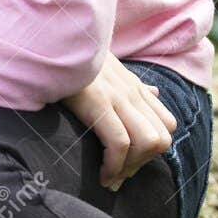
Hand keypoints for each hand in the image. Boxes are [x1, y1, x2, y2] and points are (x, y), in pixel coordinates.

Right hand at [63, 56, 178, 191]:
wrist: (50, 40)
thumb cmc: (72, 57)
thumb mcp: (109, 66)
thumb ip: (132, 84)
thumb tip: (155, 94)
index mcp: (134, 86)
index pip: (167, 126)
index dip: (151, 151)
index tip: (126, 163)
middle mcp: (131, 92)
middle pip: (161, 139)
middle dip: (141, 164)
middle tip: (117, 176)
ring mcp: (117, 96)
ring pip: (148, 143)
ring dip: (130, 168)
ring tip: (109, 178)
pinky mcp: (97, 102)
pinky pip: (119, 143)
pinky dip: (113, 165)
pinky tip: (100, 173)